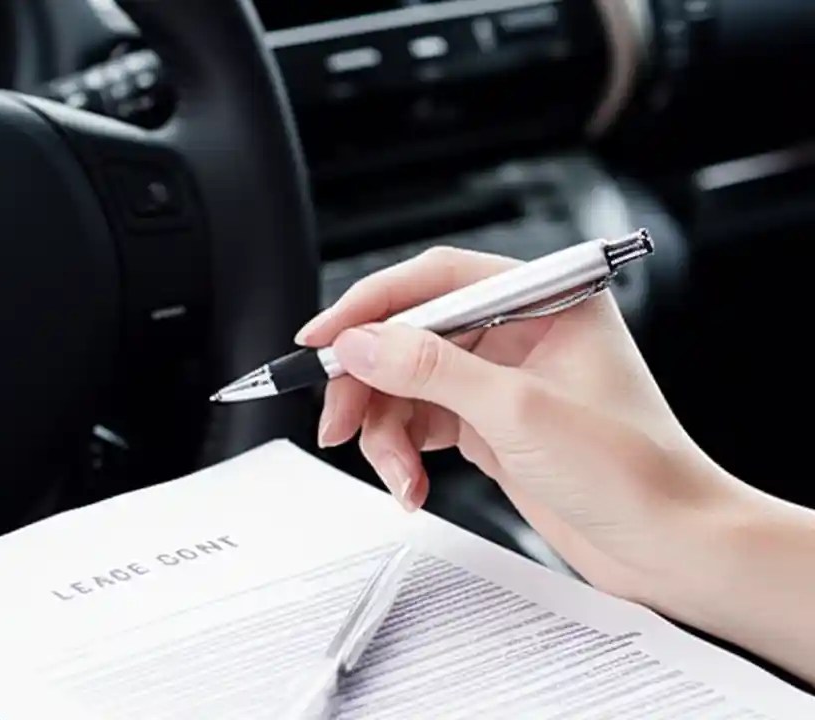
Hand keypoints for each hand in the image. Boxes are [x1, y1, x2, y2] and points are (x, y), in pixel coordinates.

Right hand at [296, 246, 742, 604]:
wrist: (669, 546)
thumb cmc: (633, 470)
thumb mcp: (517, 411)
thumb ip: (430, 368)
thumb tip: (361, 342)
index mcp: (542, 299)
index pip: (436, 280)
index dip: (370, 305)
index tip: (323, 337)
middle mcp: (520, 331)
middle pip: (410, 335)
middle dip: (369, 382)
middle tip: (339, 419)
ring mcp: (501, 379)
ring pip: (407, 385)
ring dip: (387, 430)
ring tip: (397, 473)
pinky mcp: (489, 423)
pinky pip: (421, 422)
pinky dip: (404, 453)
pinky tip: (412, 482)